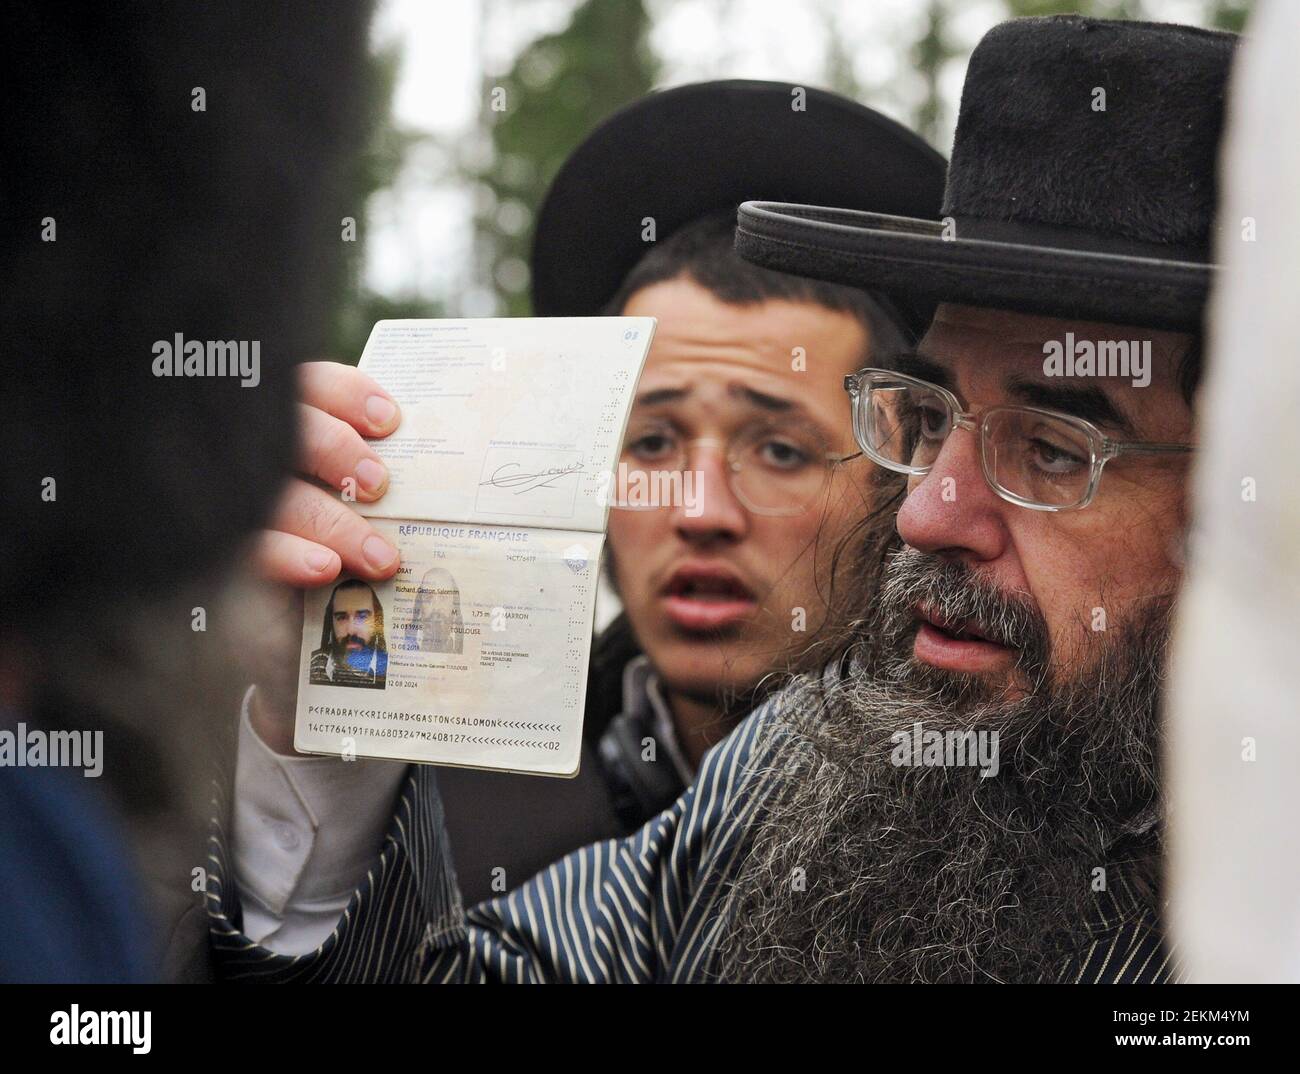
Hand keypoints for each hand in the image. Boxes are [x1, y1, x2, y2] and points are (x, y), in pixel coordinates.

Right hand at [250, 361, 402, 753]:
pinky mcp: (225, 560)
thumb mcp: (373, 521)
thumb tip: (452, 469)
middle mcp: (261, 460)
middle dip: (337, 450)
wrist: (303, 649)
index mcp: (295, 432)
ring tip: (382, 558)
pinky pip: (251, 547)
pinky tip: (324, 569)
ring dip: (334, 522)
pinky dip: (290, 555)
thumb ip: (386, 487)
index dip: (346, 394)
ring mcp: (238, 507)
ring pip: (277, 494)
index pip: (310, 387)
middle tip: (380, 484)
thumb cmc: (348, 569)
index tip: (390, 422)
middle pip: (289, 429)